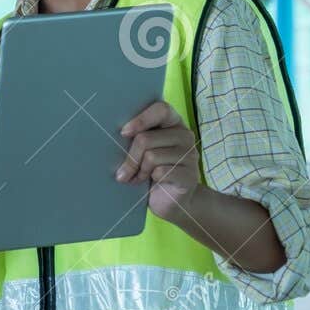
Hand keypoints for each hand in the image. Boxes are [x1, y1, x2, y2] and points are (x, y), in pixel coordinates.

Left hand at [117, 99, 201, 219]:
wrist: (169, 200)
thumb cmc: (151, 170)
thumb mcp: (143, 150)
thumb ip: (137, 137)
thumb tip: (119, 133)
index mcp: (173, 122)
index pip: (160, 109)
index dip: (140, 119)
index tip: (123, 133)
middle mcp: (185, 135)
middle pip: (146, 138)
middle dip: (130, 157)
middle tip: (124, 171)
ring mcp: (190, 155)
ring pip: (151, 157)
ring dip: (139, 171)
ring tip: (139, 177)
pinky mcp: (190, 175)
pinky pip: (161, 172)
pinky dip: (149, 179)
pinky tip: (150, 183)